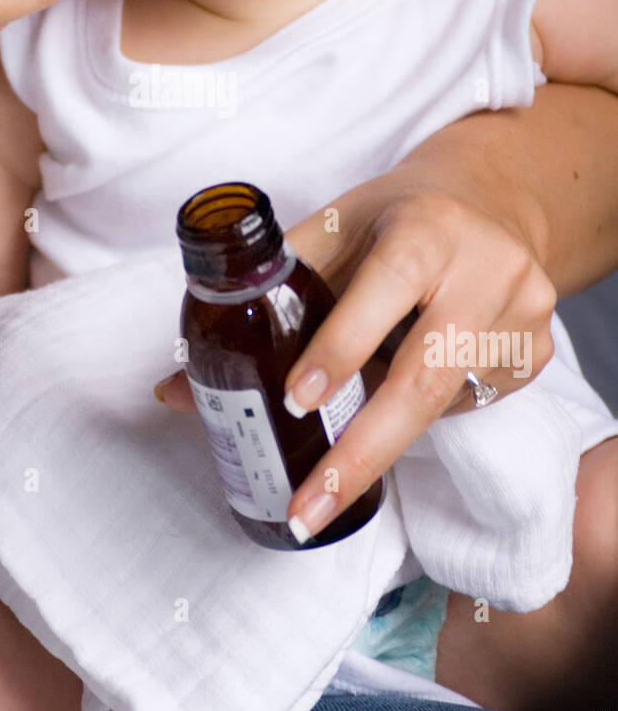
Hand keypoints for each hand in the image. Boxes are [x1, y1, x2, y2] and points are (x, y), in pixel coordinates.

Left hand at [156, 169, 556, 541]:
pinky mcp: (537, 353)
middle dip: (361, 452)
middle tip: (307, 508)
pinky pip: (469, 406)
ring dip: (382, 439)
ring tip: (333, 472)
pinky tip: (397, 407)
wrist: (487, 203)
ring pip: (444, 401)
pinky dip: (423, 420)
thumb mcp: (331, 230)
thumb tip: (174, 387)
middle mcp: (487, 269)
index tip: (297, 400)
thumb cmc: (390, 220)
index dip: (342, 346)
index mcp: (426, 228)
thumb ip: (260, 294)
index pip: (386, 288)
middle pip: (426, 374)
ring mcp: (522, 317)